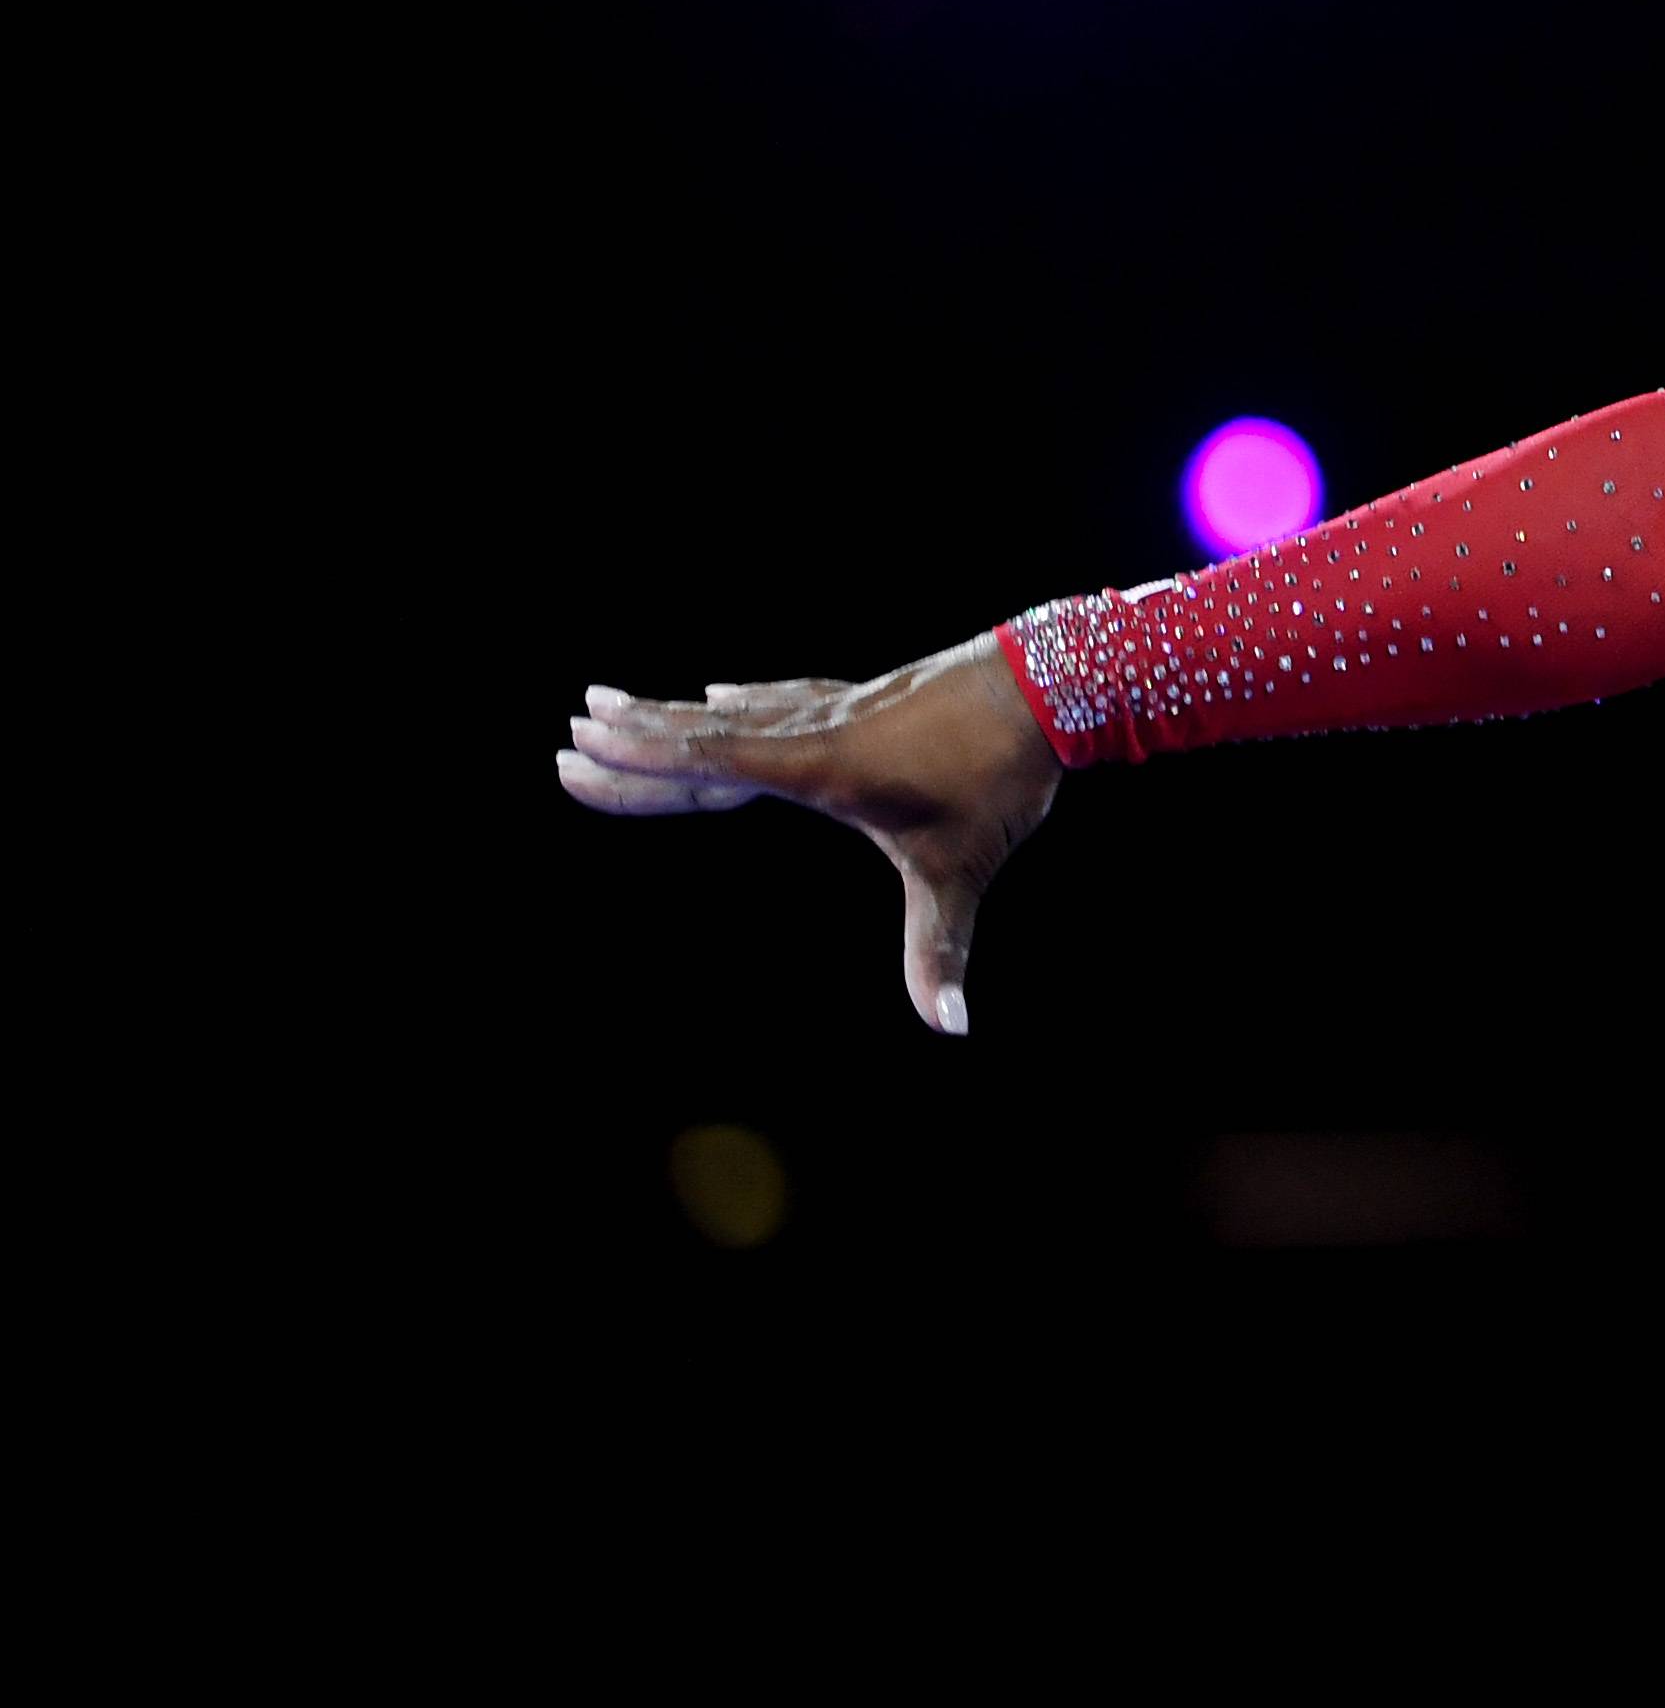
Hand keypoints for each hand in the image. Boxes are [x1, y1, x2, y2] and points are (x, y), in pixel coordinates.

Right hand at [560, 635, 1059, 1035]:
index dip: (646, 761)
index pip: (715, 762)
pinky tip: (721, 692)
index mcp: (822, 768)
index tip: (583, 747)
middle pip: (709, 734)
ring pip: (739, 710)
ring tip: (615, 701)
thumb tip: (951, 1027)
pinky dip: (741, 700)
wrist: (1053, 679)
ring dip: (674, 713)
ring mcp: (842, 705)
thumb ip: (941, 948)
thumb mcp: (965, 867)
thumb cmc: (1001, 776)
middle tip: (569, 730)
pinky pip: (785, 697)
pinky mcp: (868, 695)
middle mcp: (819, 729)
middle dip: (637, 739)